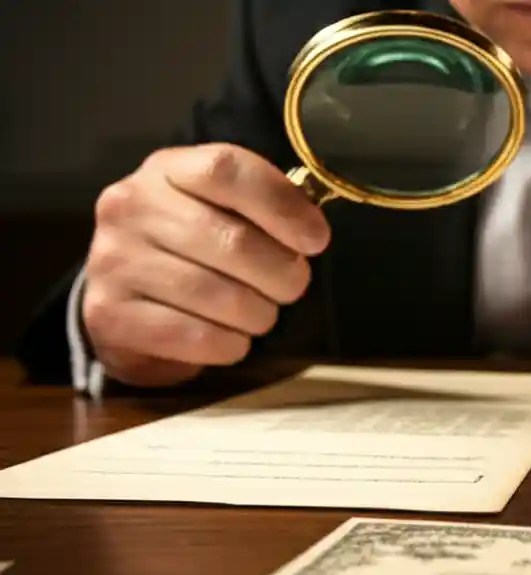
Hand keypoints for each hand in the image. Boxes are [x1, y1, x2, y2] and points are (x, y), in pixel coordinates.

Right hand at [83, 143, 329, 387]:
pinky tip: (229, 338)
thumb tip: (311, 232)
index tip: (315, 239)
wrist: (127, 304)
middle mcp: (132, 207)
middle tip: (290, 287)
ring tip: (257, 314)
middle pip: (234, 242)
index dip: (282, 205)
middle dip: (283, 275)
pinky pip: (198, 337)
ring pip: (221, 296)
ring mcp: (114, 260)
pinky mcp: (110, 315)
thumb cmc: (193, 252)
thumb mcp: (223, 212)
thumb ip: (265, 209)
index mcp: (167, 170)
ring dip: (258, 315)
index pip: (227, 169)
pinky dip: (230, 345)